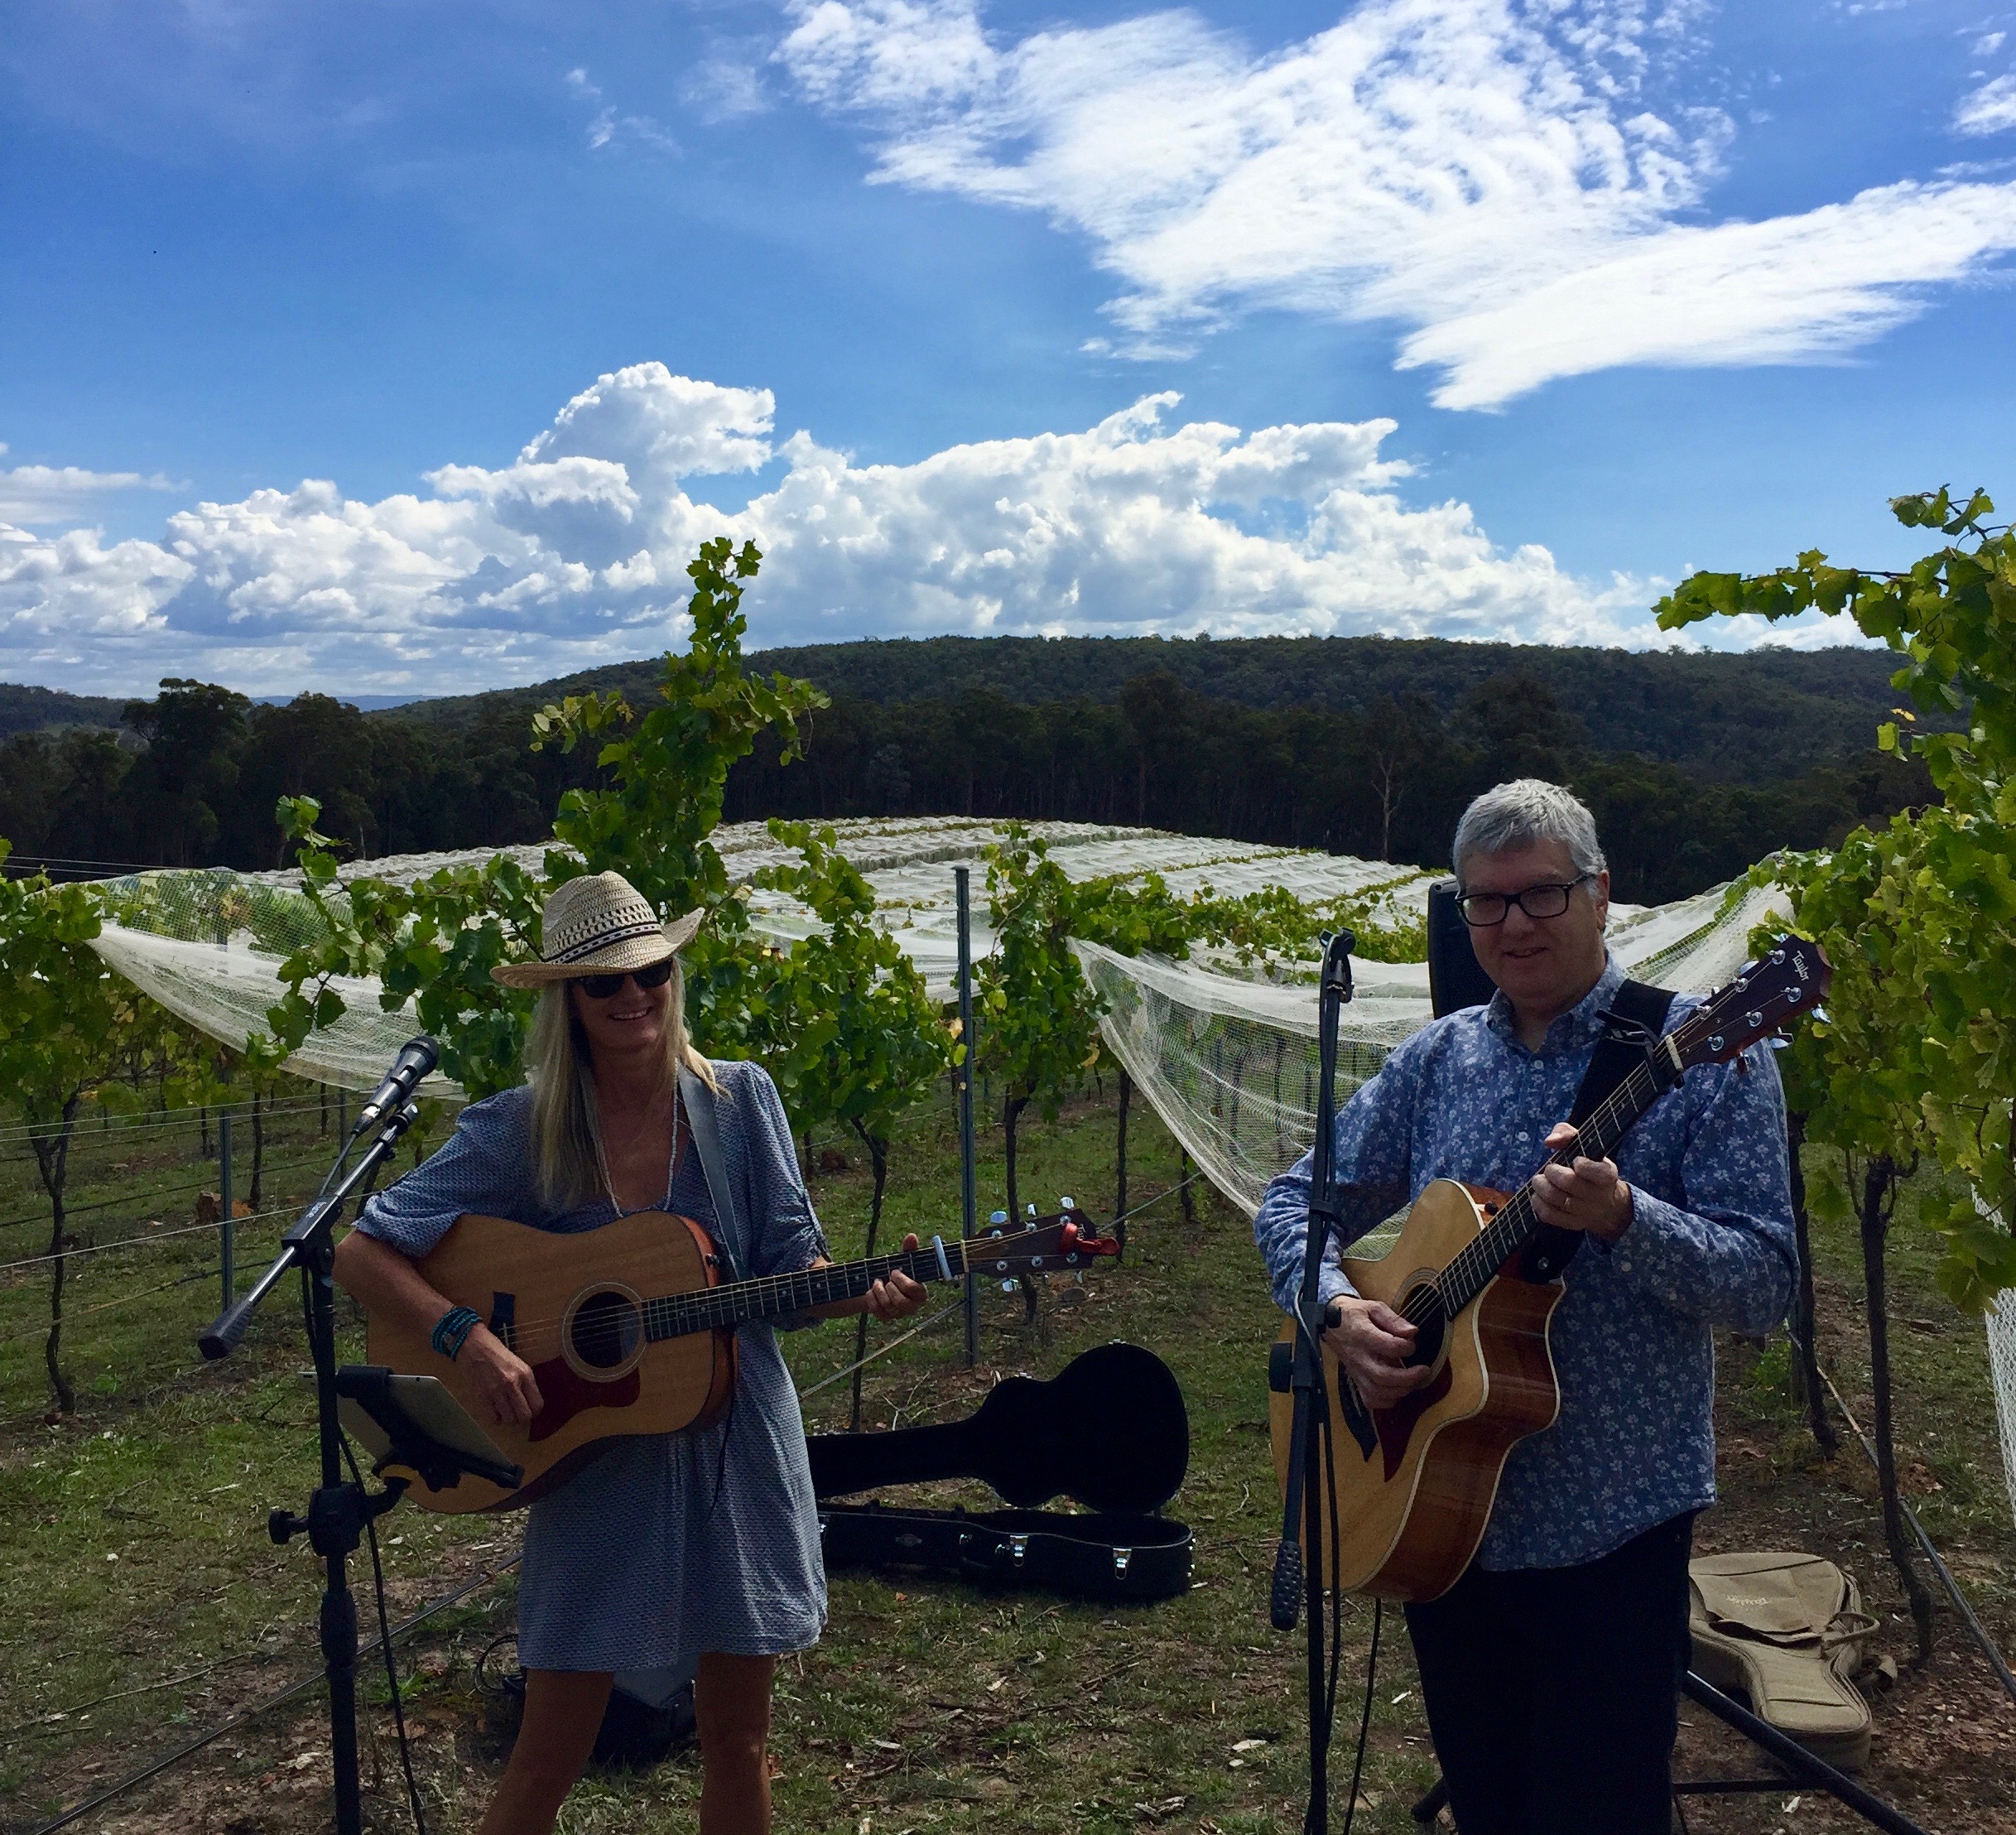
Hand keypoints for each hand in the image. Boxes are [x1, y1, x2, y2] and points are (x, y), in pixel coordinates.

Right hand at [458, 1324, 543, 1426]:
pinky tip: (494, 1409)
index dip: (535, 1411)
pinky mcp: (481, 1396)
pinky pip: (492, 1418)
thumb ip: (524, 1381)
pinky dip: (494, 1418)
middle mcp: (513, 1384)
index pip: (537, 1404)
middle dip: (522, 1418)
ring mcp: (496, 1391)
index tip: (530, 1409)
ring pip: (509, 1420)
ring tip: (505, 1410)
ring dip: (508, 1418)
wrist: (473, 1344)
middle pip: (524, 1416)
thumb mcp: (517, 1363)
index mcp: (525, 1374)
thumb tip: (529, 1401)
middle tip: (517, 1413)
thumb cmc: (495, 1351)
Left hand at [866, 1236, 927, 1321]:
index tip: (894, 1271)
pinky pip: (878, 1312)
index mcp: (920, 1292)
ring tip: (876, 1282)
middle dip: (889, 1288)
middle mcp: (912, 1306)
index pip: (914, 1290)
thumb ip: (909, 1249)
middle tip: (885, 1279)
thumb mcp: (903, 1259)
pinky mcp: (886, 1318)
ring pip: (888, 1307)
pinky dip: (871, 1299)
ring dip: (878, 1291)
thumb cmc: (897, 1271)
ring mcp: (899, 1314)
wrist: (881, 1282)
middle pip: (901, 1303)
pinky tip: (871, 1291)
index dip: (901, 1280)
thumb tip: (912, 1236)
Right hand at [1320, 1295, 1433, 1408]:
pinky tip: (1397, 1391)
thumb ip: (1393, 1320)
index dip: (1406, 1347)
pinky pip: (1370, 1399)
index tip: (1412, 1343)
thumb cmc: (1354, 1314)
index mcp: (1363, 1335)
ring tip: (1414, 1381)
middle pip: (1383, 1376)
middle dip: (1408, 1377)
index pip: (1389, 1347)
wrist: (1328, 1323)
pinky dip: (1386, 1401)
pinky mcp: (1356, 1381)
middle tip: (1424, 1371)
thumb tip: (1413, 1332)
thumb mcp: (1373, 1308)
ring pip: (1377, 1391)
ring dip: (1400, 1390)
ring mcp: (1356, 1372)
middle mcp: (1359, 1357)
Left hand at [1530, 1122, 1633, 1242]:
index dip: (1582, 1164)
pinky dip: (1538, 1203)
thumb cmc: (1589, 1166)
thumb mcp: (1584, 1144)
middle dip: (1552, 1172)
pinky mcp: (1573, 1224)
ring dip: (1541, 1186)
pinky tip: (1539, 1195)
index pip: (1597, 1172)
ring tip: (1540, 1180)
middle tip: (1549, 1169)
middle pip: (1569, 1182)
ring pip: (1557, 1199)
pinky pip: (1549, 1215)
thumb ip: (1566, 1133)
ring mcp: (1586, 1213)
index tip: (1576, 1160)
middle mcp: (1599, 1195)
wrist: (1605, 1203)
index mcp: (1607, 1174)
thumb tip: (1550, 1141)